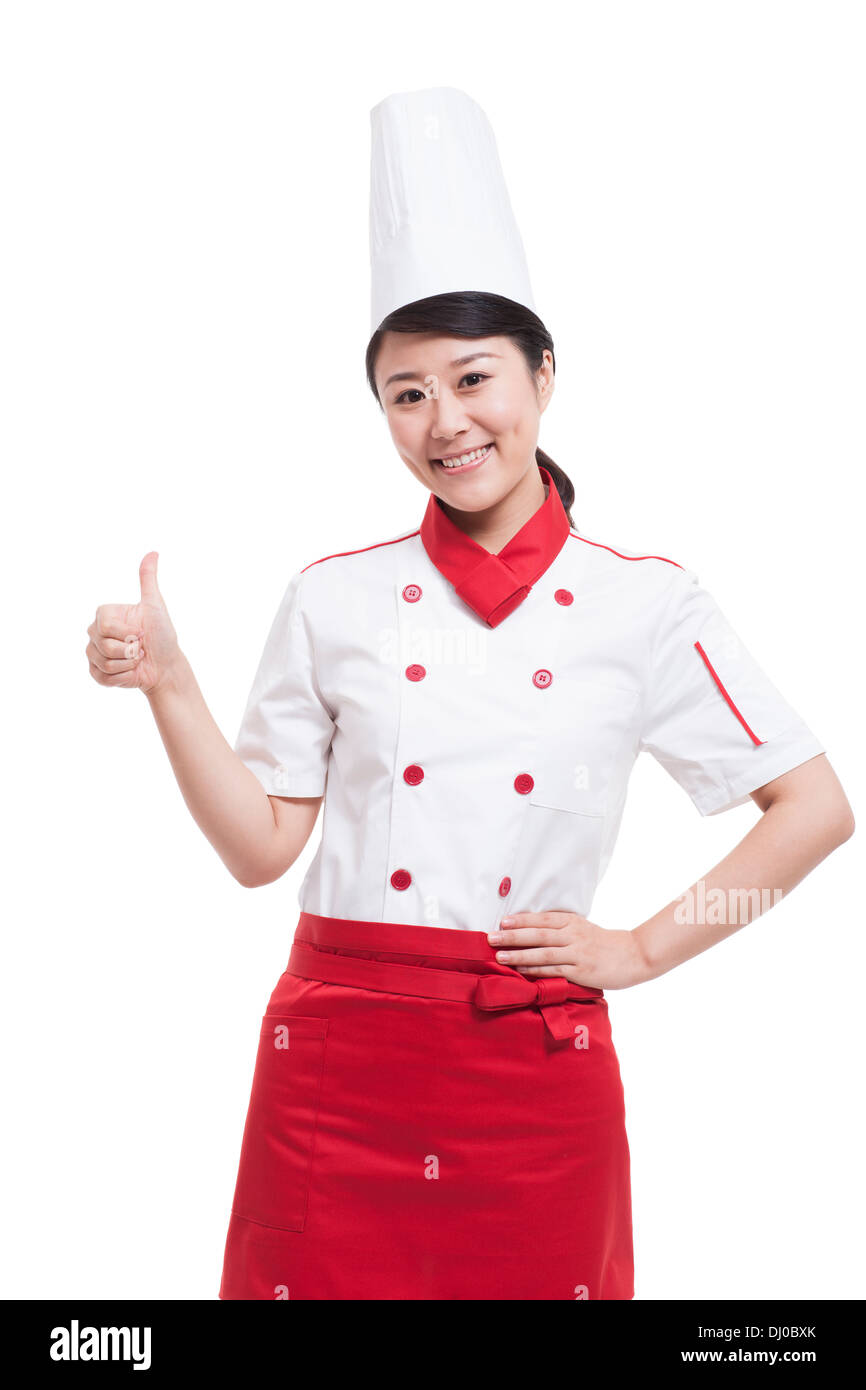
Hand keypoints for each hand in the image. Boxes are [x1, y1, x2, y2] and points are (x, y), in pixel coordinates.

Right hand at [86, 551, 181, 695]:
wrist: (166, 666)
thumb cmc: (162, 635)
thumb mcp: (155, 605)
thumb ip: (148, 579)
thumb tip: (153, 552)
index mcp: (105, 615)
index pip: (106, 624)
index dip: (128, 632)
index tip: (142, 632)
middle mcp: (95, 632)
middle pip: (104, 645)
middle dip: (130, 650)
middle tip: (141, 648)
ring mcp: (93, 653)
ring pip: (104, 662)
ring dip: (128, 665)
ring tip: (136, 660)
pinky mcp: (96, 673)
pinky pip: (101, 677)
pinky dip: (121, 678)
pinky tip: (130, 672)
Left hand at [487, 911, 648, 989]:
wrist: (634, 955)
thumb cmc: (603, 943)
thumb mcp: (582, 928)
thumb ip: (560, 928)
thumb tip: (531, 929)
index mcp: (572, 922)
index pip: (541, 919)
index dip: (521, 920)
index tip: (501, 921)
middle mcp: (573, 935)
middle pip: (538, 934)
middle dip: (512, 935)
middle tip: (490, 937)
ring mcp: (577, 953)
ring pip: (543, 952)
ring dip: (519, 954)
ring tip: (499, 955)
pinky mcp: (582, 971)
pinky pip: (554, 970)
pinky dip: (535, 969)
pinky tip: (521, 970)